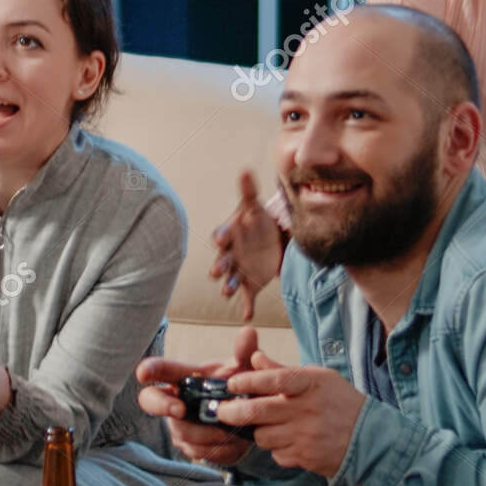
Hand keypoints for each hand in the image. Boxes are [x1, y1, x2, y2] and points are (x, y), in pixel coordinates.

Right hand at [136, 325, 262, 465]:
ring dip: (206, 432)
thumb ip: (244, 353)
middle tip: (180, 410)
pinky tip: (234, 443)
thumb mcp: (242, 371)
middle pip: (152, 401)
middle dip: (163, 406)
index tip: (142, 373)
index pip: (159, 369)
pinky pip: (198, 452)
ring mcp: (177, 425)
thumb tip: (249, 332)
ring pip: (182, 432)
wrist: (249, 418)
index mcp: (182, 376)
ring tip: (232, 428)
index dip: (148, 370)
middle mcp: (172, 400)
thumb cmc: (236, 388)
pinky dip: (219, 448)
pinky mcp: (189, 447)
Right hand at [209, 170, 284, 319]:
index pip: (223, 235)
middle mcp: (230, 255)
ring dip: (229, 285)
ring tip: (228, 292)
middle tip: (216, 272)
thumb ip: (249, 191)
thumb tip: (245, 170)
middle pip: (223, 261)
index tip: (220, 239)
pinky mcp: (250, 283)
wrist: (269, 241)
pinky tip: (247, 315)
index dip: (222, 236)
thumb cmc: (257, 222)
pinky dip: (246, 306)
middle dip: (220, 267)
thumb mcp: (255, 207)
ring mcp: (239, 271)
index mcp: (230, 235)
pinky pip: (247, 297)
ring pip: (232, 280)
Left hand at [215, 359, 365, 478]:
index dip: (247, 381)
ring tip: (268, 426)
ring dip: (259, 431)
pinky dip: (277, 448)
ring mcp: (305, 436)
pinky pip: (277, 454)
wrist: (371, 439)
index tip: (231, 383)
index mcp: (311, 383)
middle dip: (232, 412)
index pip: (272, 380)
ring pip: (262, 436)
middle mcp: (307, 409)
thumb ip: (283, 370)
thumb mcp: (318, 378)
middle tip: (221, 411)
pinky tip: (289, 441)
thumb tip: (255, 358)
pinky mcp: (305, 458)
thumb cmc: (341, 403)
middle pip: (257, 412)